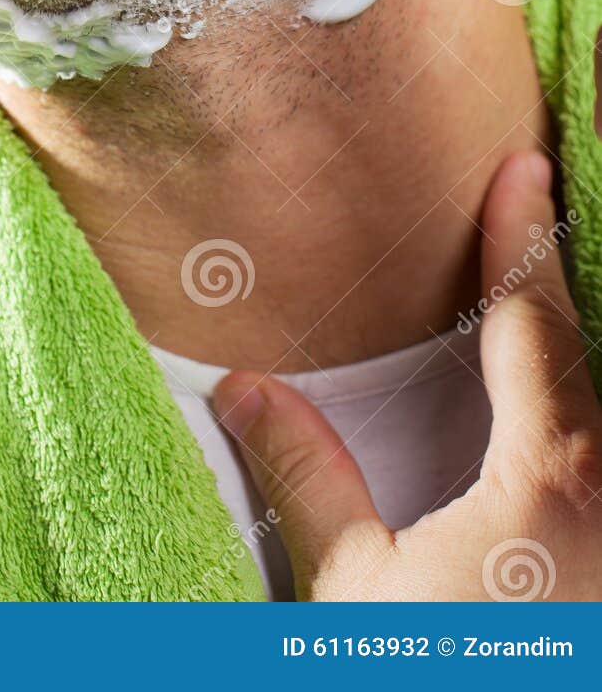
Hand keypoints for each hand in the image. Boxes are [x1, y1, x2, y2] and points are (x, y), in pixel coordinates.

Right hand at [213, 150, 601, 599]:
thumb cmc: (428, 682)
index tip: (518, 170)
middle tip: (566, 186)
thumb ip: (308, 476)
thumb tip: (244, 387)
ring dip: (589, 365)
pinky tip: (571, 418)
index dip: (522, 240)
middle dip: (574, 286)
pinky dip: (598, 419)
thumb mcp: (355, 595)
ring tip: (558, 308)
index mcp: (555, 484)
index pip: (537, 325)